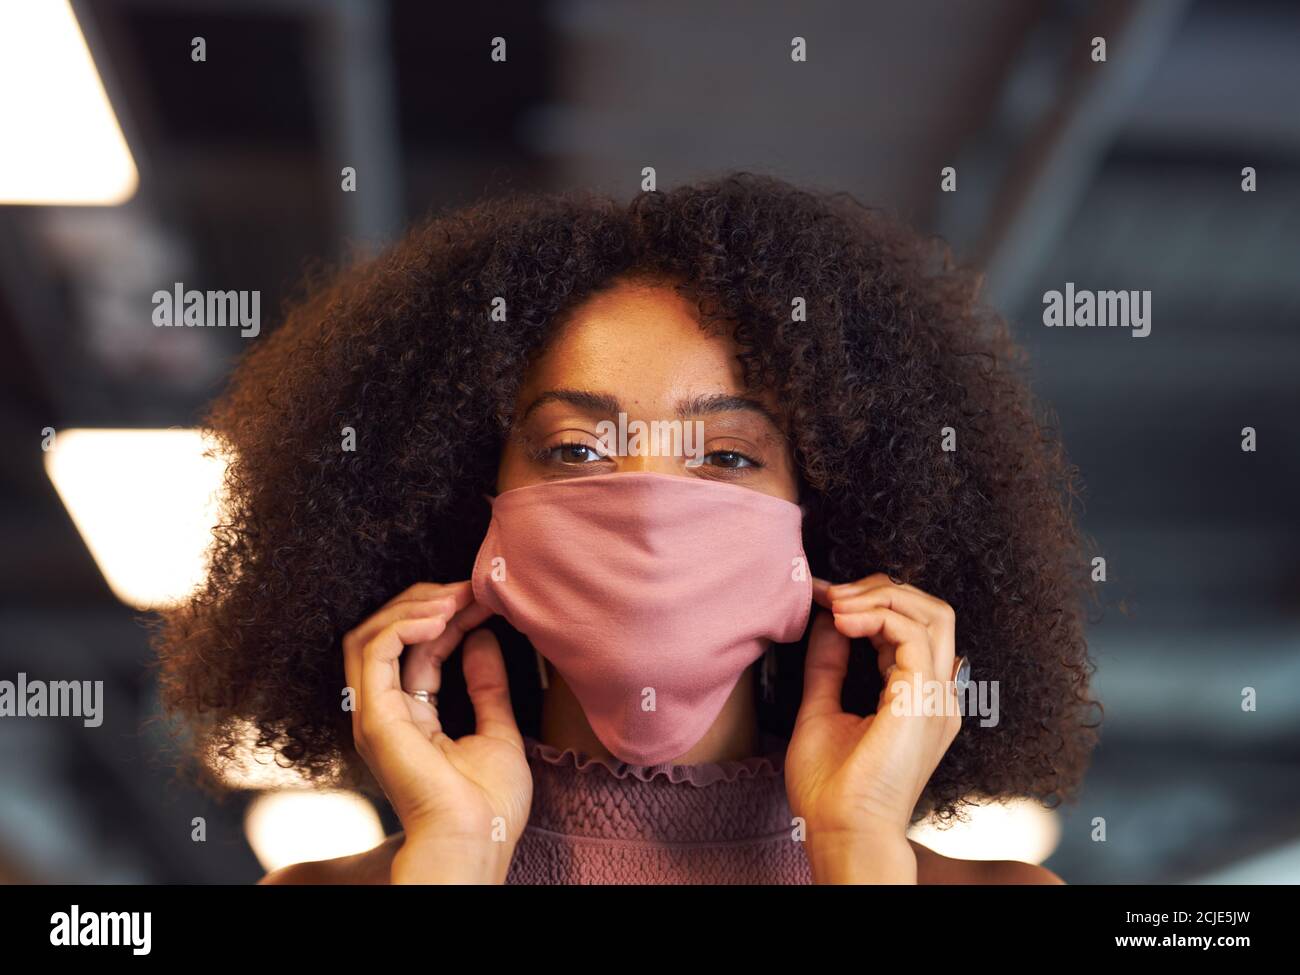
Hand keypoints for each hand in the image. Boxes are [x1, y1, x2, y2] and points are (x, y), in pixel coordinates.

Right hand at [342, 581, 531, 882]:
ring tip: (455, 597)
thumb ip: (487, 686)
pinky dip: (404, 625)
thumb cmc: (488, 805)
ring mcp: (375, 715)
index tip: (482, 599)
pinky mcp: (375, 716)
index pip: (417, 651)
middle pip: (386, 636)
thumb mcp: (497, 730)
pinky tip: (441, 619)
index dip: (447, 619)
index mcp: (411, 720)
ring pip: (371, 635)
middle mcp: (386, 715)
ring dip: (414, 607)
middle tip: (467, 587)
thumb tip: (481, 640)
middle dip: (426, 603)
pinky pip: (374, 652)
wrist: (477, 839)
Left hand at [785, 574, 963, 882]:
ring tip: (835, 603)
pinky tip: (843, 622)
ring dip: (878, 597)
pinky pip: (914, 633)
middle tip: (832, 592)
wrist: (840, 831)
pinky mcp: (923, 699)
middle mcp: (937, 695)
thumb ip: (829, 665)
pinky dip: (877, 616)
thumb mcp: (823, 710)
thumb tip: (826, 620)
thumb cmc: (832, 790)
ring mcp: (937, 697)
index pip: (913, 627)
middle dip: (880, 590)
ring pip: (932, 613)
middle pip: (932, 611)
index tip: (824, 595)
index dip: (870, 601)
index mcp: (919, 698)